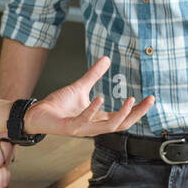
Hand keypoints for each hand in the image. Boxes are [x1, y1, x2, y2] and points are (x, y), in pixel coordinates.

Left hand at [24, 56, 154, 137]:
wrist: (37, 113)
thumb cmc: (58, 105)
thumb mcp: (80, 87)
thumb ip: (94, 75)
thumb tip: (106, 59)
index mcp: (98, 118)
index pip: (123, 117)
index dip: (137, 109)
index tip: (150, 98)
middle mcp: (93, 126)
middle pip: (122, 124)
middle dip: (137, 114)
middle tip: (149, 101)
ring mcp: (83, 128)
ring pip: (108, 126)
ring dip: (121, 114)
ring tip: (131, 100)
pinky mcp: (70, 127)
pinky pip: (84, 120)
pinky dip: (92, 110)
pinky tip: (100, 97)